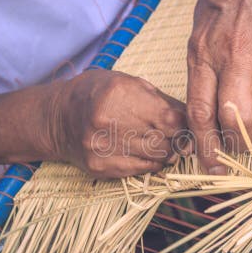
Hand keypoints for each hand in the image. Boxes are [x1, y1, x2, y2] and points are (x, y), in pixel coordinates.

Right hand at [47, 71, 187, 177]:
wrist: (59, 117)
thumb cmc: (100, 94)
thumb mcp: (130, 83)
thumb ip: (162, 101)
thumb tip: (192, 122)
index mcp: (119, 94)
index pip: (171, 119)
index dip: (185, 126)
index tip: (188, 126)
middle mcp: (109, 122)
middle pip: (165, 141)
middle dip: (176, 140)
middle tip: (178, 137)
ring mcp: (103, 147)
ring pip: (156, 158)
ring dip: (166, 152)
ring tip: (161, 142)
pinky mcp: (100, 166)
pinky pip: (141, 170)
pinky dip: (150, 162)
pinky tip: (145, 152)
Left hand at [185, 0, 251, 174]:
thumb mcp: (200, 24)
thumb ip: (201, 65)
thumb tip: (206, 108)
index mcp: (206, 51)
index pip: (201, 112)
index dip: (205, 148)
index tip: (211, 168)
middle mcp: (238, 56)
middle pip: (239, 121)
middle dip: (240, 145)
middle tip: (242, 147)